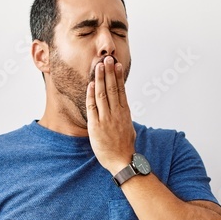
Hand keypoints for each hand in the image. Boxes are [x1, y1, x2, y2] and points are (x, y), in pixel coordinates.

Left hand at [86, 55, 135, 173]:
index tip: (117, 65)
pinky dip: (92, 95)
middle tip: (108, 59)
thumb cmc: (124, 147)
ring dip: (101, 79)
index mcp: (125, 113)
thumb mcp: (129, 128)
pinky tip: (91, 84)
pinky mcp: (96, 126)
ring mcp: (106, 119)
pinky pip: (93, 107)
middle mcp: (116, 114)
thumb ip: (124, 116)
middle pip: (113, 89)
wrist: (121, 161)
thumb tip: (124, 108)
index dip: (119, 77)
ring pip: (103, 95)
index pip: (122, 91)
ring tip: (99, 66)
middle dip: (110, 73)